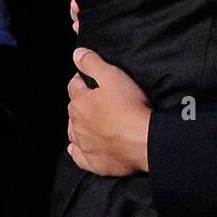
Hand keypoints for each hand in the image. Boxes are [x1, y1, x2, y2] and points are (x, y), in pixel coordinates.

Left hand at [67, 48, 150, 175]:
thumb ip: (92, 63)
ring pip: (74, 132)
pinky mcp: (94, 161)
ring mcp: (85, 144)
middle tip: (96, 99)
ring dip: (78, 125)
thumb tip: (77, 54)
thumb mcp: (113, 76)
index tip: (89, 79)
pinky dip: (77, 151)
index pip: (74, 86)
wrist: (143, 141)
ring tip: (89, 121)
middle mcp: (77, 124)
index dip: (82, 80)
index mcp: (80, 102)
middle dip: (81, 102)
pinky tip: (78, 147)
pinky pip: (79, 157)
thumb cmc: (130, 107)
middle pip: (73, 109)